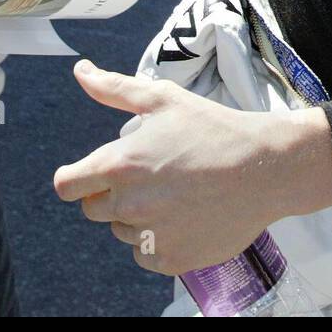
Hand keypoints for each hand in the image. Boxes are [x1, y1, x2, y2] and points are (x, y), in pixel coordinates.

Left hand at [53, 61, 298, 275]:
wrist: (264, 168)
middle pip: (93, 209)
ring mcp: (151, 236)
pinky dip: (157, 239)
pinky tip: (183, 216)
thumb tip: (80, 71)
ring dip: (136, 217)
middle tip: (147, 176)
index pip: (68, 185)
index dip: (76, 177)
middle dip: (110, 194)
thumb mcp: (162, 98)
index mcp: (120, 165)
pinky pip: (146, 254)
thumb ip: (113, 88)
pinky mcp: (172, 260)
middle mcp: (130, 205)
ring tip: (172, 193)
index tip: (89, 174)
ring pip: (122, 231)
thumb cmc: (212, 128)